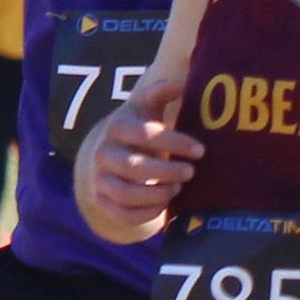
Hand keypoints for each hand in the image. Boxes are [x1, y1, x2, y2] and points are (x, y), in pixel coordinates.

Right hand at [74, 77, 202, 240]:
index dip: (175, 142)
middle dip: (167, 171)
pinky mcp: (101, 201)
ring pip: (126, 194)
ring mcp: (99, 179)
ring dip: (157, 194)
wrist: (108, 152)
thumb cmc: (139, 127)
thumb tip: (182, 84)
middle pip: (134, 167)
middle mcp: (103, 153)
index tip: (200, 150)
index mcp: (117, 126)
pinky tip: (165, 204)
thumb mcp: (147, 106)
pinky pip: (122, 214)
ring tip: (178, 188)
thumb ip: (161, 92)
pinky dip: (146, 213)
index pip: (145, 134)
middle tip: (191, 172)